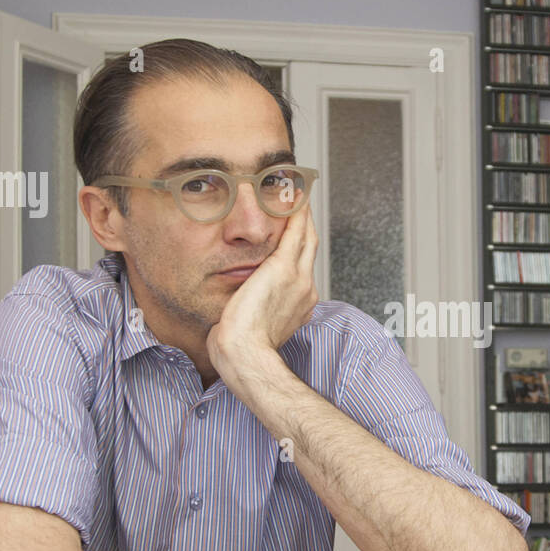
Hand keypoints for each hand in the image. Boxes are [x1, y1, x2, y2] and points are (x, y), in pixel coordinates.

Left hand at [207, 206, 318, 383]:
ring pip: (305, 237)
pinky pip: (295, 231)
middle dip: (306, 226)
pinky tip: (294, 197)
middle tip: (301, 206)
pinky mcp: (283, 268)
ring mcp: (298, 278)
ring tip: (297, 196)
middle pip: (310, 249)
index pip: (302, 268)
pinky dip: (296, 213)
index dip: (300, 249)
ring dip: (302, 215)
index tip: (294, 237)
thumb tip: (239, 303)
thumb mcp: (252, 326)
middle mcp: (305, 290)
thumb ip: (252, 309)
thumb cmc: (241, 349)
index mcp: (299, 305)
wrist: (246, 354)